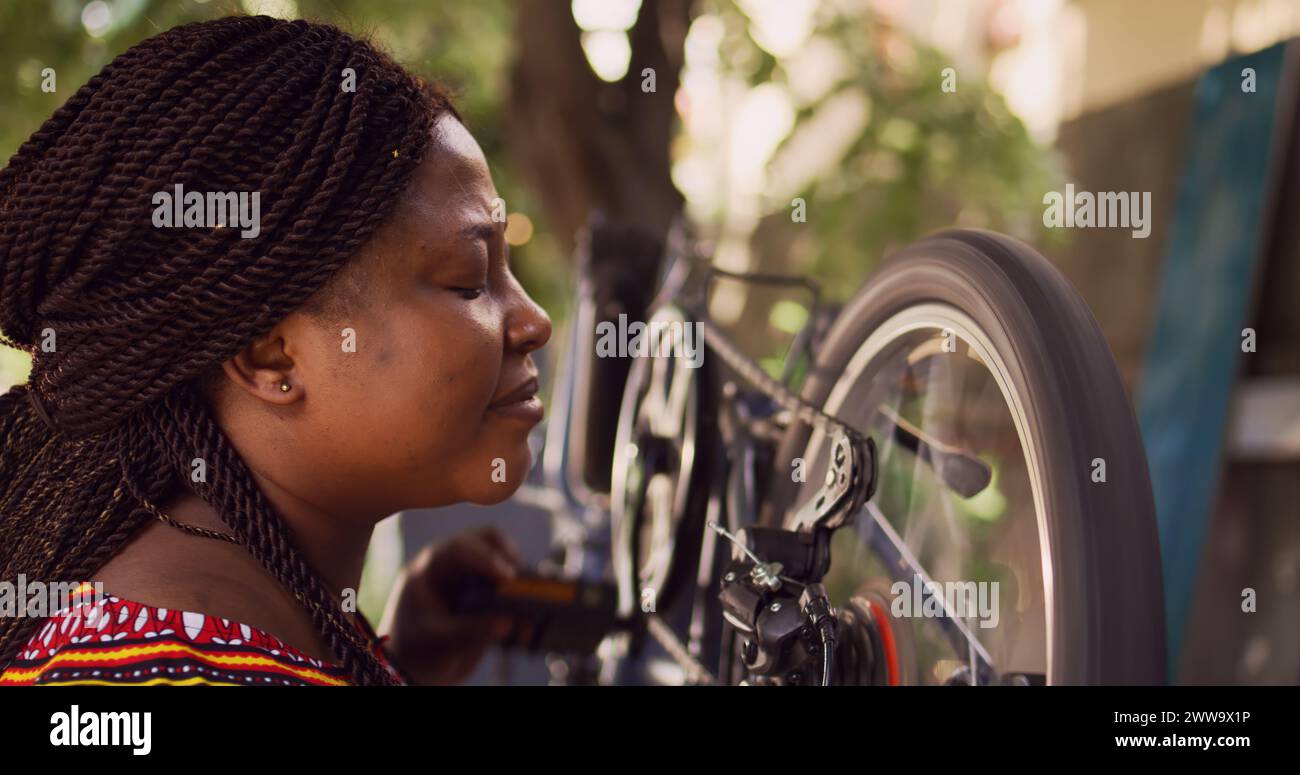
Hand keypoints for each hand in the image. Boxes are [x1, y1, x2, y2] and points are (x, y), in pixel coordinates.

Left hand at [381, 526, 522, 684]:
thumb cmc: (414, 649)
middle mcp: (453, 567)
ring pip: (503, 564)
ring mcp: (471, 581)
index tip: (507, 577)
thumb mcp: (438, 640)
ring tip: (529, 606)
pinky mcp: (487, 599)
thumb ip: (470, 631)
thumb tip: (508, 624)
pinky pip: (511, 595)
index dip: (486, 559)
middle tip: (518, 581)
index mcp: (431, 568)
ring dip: (519, 581)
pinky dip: (522, 608)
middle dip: (506, 558)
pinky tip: (526, 632)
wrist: (413, 670)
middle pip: (485, 542)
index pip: (460, 550)